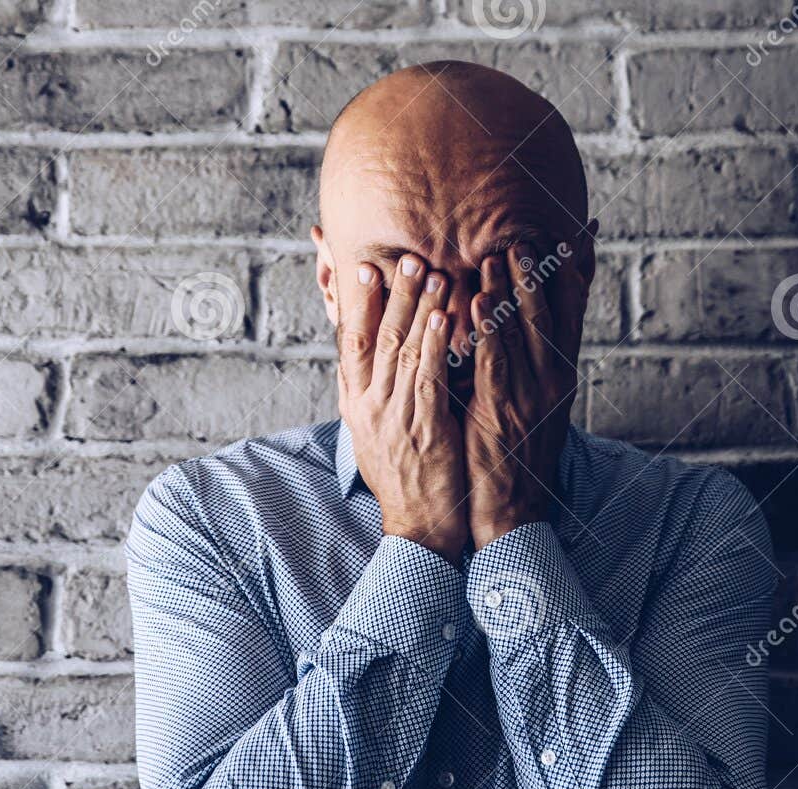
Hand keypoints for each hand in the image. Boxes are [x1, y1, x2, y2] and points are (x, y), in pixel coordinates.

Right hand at [337, 256, 468, 565]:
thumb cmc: (403, 472)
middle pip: (377, 337)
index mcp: (355, 401)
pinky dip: (437, 346)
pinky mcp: (424, 430)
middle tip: (403, 256)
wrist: (418, 523)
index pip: (350, 341)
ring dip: (418, 309)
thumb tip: (363, 354)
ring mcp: (394, 417)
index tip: (360, 265)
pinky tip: (447, 318)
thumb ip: (369, 388)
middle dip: (391, 294)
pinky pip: (430, 380)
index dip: (355, 302)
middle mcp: (368, 404)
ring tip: (430, 273)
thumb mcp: (372, 428)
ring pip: (403, 352)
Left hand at [464, 243, 587, 550]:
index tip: (583, 231)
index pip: (574, 310)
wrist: (515, 508)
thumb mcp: (536, 403)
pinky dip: (489, 330)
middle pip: (552, 312)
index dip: (579, 269)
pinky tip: (478, 303)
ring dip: (513, 290)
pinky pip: (495, 363)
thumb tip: (526, 325)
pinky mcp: (502, 410)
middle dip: (542, 271)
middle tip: (530, 233)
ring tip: (501, 252)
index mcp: (562, 373)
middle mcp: (554, 377)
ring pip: (524, 332)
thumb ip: (532, 362)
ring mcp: (530, 393)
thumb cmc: (517, 454)